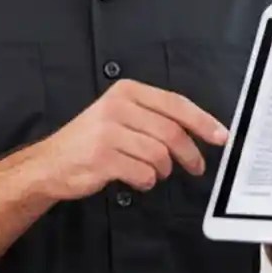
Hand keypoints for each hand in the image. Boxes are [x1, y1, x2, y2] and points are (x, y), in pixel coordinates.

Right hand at [32, 79, 228, 200]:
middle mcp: (117, 107)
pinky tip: (136, 178)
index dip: (203, 121)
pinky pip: (143, 173)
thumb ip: (154, 117)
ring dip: (163, 170)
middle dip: (190, 154)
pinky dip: (146, 181)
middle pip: (172, 132)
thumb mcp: (120, 116)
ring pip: (160, 155)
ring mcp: (108, 132)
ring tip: (153, 172)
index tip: (221, 136)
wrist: (51, 163)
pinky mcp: (103, 158)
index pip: (175, 103)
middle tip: (196, 167)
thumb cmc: (91, 141)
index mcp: (127, 92)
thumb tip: (198, 130)